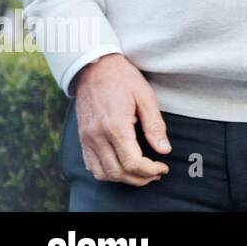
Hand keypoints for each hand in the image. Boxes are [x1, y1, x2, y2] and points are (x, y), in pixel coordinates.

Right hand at [69, 53, 170, 185]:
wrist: (94, 67)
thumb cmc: (123, 78)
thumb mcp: (146, 97)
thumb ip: (155, 126)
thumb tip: (165, 150)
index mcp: (115, 126)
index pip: (132, 162)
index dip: (150, 170)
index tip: (163, 167)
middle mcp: (97, 136)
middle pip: (117, 172)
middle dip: (139, 178)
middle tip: (156, 174)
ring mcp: (86, 139)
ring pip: (102, 173)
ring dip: (123, 178)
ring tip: (141, 173)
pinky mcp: (82, 138)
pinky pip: (91, 165)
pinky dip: (106, 172)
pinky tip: (122, 167)